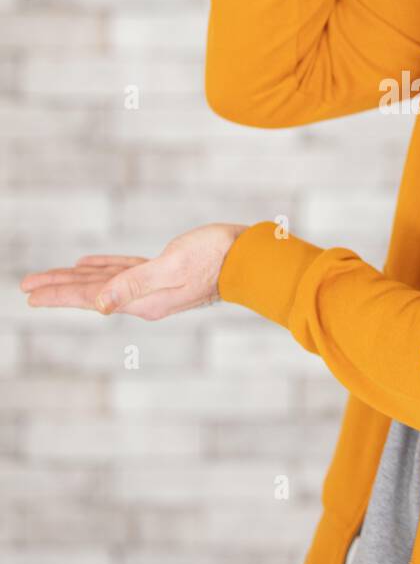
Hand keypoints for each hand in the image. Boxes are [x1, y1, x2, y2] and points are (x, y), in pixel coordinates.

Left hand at [20, 223, 247, 320]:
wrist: (249, 258)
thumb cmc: (214, 257)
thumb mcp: (171, 267)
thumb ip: (134, 285)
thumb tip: (100, 306)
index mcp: (144, 300)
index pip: (91, 297)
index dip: (58, 293)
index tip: (29, 293)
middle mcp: (145, 298)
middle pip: (92, 292)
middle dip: (58, 287)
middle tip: (26, 285)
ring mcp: (154, 287)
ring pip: (104, 281)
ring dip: (75, 279)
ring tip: (48, 278)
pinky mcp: (163, 273)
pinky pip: (123, 272)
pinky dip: (102, 268)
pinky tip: (87, 266)